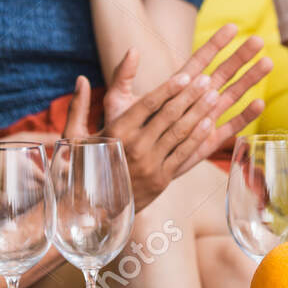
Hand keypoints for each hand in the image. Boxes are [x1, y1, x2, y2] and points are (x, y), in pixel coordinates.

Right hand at [65, 23, 271, 207]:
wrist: (91, 212)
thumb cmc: (82, 169)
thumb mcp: (72, 138)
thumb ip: (79, 106)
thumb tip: (82, 78)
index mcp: (115, 134)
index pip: (147, 106)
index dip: (168, 89)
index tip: (185, 75)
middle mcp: (135, 148)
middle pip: (169, 117)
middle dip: (191, 96)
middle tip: (208, 79)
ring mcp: (150, 165)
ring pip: (180, 133)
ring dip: (200, 112)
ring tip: (214, 95)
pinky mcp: (162, 179)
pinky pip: (184, 153)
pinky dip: (198, 137)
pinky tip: (210, 122)